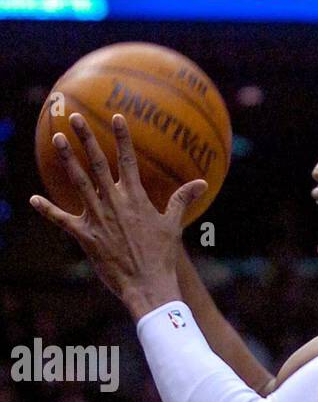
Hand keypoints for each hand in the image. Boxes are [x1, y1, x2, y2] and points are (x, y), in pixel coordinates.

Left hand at [30, 113, 206, 320]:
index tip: (116, 116)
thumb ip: (181, 199)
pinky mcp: (85, 236)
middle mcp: (114, 202)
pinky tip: (33, 200)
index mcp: (135, 198)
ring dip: (66, 158)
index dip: (122, 137)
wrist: (147, 285)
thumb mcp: (173, 225)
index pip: (127, 160)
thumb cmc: (161, 256)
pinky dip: (47, 210)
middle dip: (86, 137)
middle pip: (97, 162)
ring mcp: (97, 217)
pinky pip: (62, 220)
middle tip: (75, 116)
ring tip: (57, 138)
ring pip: (78, 181)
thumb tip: (201, 182)